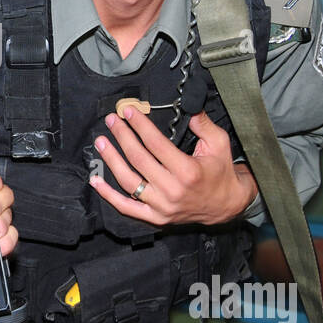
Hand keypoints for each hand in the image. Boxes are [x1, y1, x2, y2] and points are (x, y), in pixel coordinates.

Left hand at [88, 109, 254, 226]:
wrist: (227, 205)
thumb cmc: (221, 172)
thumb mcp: (219, 144)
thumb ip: (203, 124)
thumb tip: (187, 105)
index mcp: (187, 171)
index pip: (155, 143)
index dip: (139, 125)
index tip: (128, 111)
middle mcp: (172, 190)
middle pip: (138, 159)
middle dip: (122, 136)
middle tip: (112, 121)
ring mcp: (162, 206)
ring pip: (128, 181)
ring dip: (111, 160)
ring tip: (101, 142)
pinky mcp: (156, 217)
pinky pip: (127, 207)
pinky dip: (108, 195)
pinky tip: (95, 180)